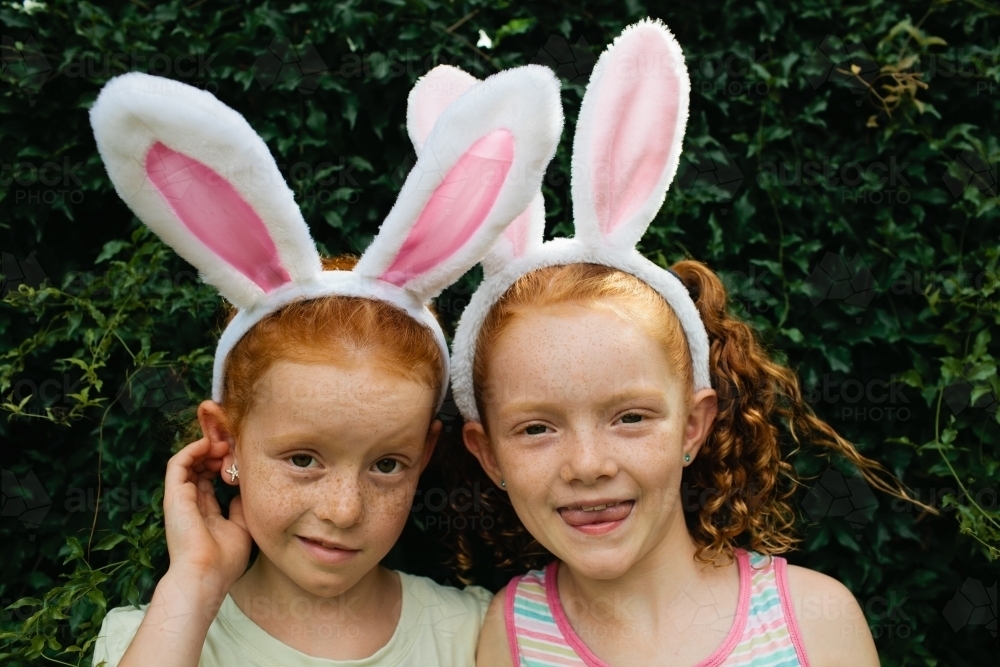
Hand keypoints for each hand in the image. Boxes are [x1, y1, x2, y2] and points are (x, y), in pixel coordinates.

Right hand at [162, 436, 251, 596]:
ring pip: (187, 464)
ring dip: (204, 449)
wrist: (206, 574)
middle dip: (215, 455)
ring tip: (223, 444)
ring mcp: (180, 499)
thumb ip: (239, 508)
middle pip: (198, 470)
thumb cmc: (224, 559)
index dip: (223, 466)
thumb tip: (242, 491)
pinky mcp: (174, 496)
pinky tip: (208, 444)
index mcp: (204, 513)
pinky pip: (177, 465)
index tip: (239, 458)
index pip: (209, 482)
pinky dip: (191, 450)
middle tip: (232, 447)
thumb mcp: (241, 528)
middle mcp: (190, 505)